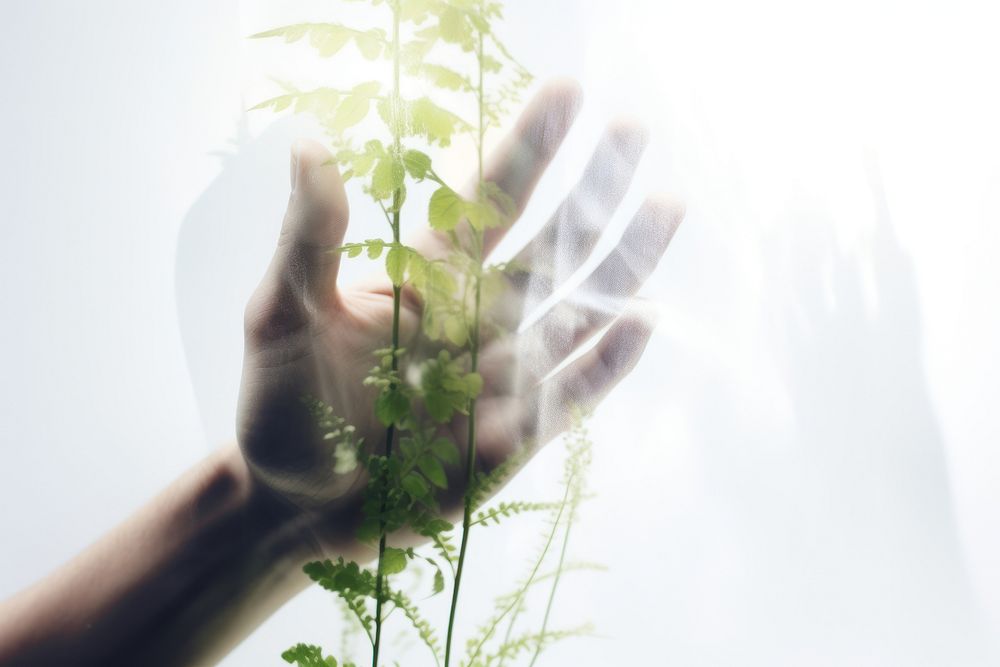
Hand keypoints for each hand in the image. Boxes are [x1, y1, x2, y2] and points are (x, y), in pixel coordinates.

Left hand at [236, 80, 683, 554]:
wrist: (296, 505)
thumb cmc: (283, 408)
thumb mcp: (282, 316)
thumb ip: (309, 237)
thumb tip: (309, 140)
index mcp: (426, 273)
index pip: (485, 196)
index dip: (525, 145)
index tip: (565, 90)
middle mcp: (477, 312)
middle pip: (548, 239)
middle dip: (591, 185)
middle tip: (633, 128)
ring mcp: (504, 369)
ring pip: (577, 305)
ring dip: (621, 258)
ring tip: (667, 204)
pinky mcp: (519, 429)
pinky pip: (574, 387)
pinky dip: (609, 357)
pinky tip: (643, 316)